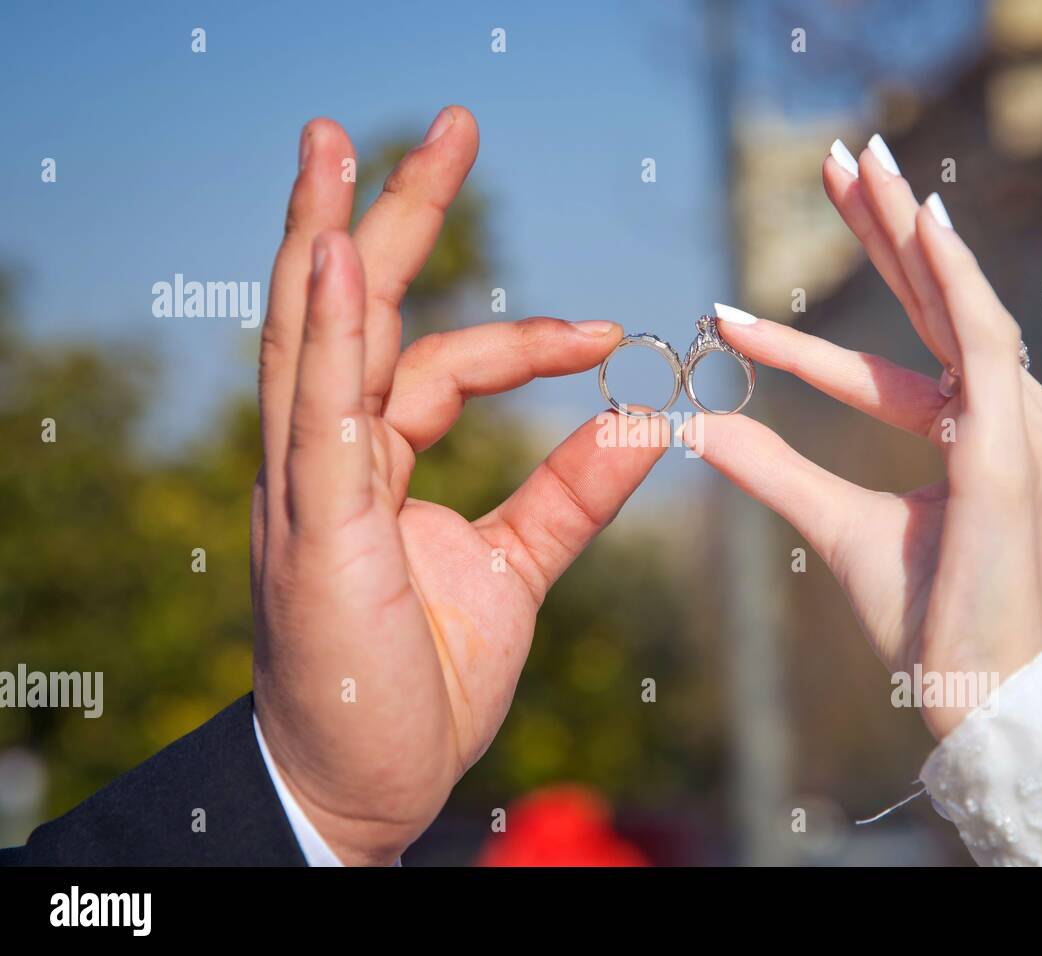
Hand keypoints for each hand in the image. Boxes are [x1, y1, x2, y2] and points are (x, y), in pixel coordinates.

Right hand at [250, 109, 667, 863]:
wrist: (373, 787)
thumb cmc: (421, 681)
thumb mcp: (514, 569)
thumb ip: (570, 493)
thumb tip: (646, 418)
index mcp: (368, 466)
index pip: (430, 364)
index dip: (518, 337)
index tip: (609, 334)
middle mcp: (324, 460)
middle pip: (350, 313)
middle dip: (383, 216)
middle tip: (431, 127)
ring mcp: (303, 489)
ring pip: (308, 337)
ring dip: (324, 234)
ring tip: (339, 141)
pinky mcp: (309, 529)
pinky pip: (315, 413)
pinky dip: (322, 328)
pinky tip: (331, 256)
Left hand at [681, 138, 1041, 739]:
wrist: (980, 697)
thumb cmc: (926, 622)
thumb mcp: (837, 527)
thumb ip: (776, 470)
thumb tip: (700, 427)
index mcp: (980, 434)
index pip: (903, 358)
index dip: (821, 328)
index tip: (732, 312)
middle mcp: (1010, 416)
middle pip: (939, 304)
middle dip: (888, 228)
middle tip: (842, 158)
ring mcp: (1021, 426)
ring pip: (959, 303)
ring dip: (909, 229)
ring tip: (861, 162)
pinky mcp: (1012, 447)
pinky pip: (982, 344)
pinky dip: (954, 278)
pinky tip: (919, 218)